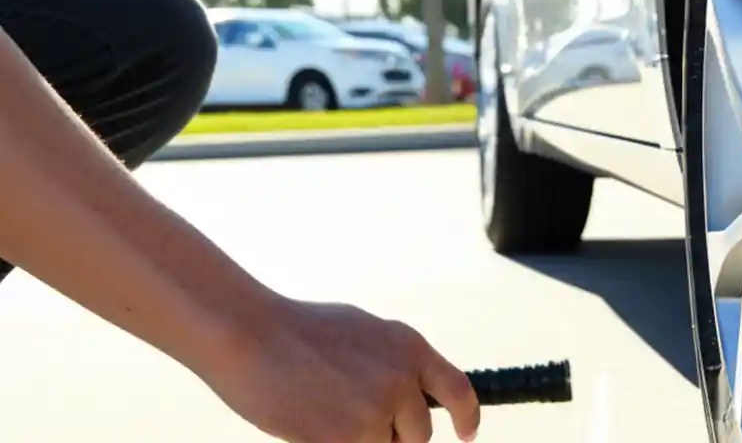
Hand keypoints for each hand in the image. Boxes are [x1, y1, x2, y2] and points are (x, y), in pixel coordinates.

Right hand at [200, 299, 479, 442]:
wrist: (252, 336)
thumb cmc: (298, 333)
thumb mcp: (363, 333)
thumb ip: (393, 362)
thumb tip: (410, 394)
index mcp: (408, 346)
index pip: (458, 390)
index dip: (467, 416)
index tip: (467, 433)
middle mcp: (401, 378)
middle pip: (419, 433)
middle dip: (394, 435)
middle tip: (355, 419)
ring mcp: (377, 411)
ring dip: (367, 442)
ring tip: (329, 414)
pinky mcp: (350, 439)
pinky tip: (314, 425)